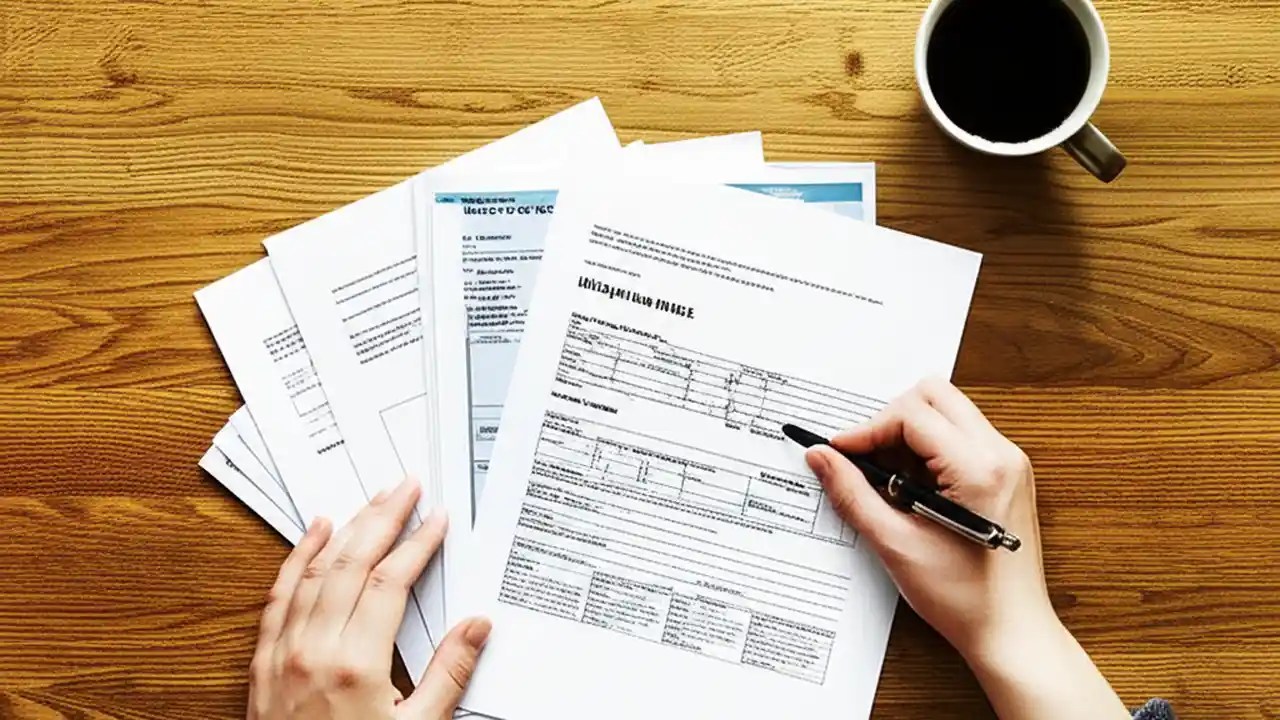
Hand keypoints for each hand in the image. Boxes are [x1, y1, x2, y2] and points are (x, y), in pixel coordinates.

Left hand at [249, 477, 490, 719]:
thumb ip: (449, 673)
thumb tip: (478, 626)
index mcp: (357, 664)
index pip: (392, 581)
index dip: (418, 544)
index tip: (437, 519)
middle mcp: (314, 650)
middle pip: (353, 562)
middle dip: (383, 518)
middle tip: (406, 487)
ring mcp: (283, 654)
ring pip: (316, 571)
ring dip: (346, 528)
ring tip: (371, 499)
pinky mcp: (264, 664)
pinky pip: (279, 596)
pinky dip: (297, 558)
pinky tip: (315, 533)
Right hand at [806, 379, 1130, 719]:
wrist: (1012, 632)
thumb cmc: (965, 599)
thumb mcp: (896, 544)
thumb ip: (853, 494)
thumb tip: (822, 457)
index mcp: (979, 470)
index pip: (911, 415)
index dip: (867, 429)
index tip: (839, 453)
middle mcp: (1001, 455)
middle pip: (935, 395)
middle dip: (891, 420)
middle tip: (865, 460)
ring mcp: (1009, 462)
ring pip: (948, 410)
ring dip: (910, 434)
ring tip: (889, 481)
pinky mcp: (1008, 473)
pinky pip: (961, 436)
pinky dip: (929, 449)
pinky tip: (913, 489)